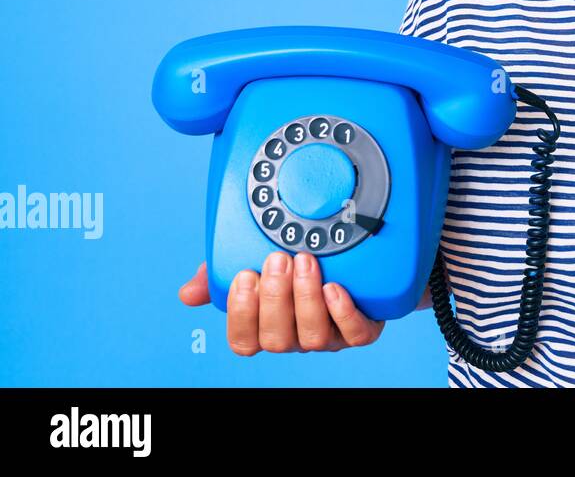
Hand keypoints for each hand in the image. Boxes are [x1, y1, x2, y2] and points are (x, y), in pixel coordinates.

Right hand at [179, 253, 385, 355]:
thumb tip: (188, 293)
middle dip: (275, 298)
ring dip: (306, 298)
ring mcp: (328, 336)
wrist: (346, 259)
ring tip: (306, 262)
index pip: (243, 341)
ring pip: (312, 338)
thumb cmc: (291, 266)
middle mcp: (294, 337)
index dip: (241, 313)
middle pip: (276, 340)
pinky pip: (354, 335)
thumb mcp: (252, 262)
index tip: (245, 275)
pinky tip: (335, 288)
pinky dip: (343, 313)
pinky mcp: (360, 330)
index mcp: (264, 327)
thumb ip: (218, 276)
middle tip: (279, 259)